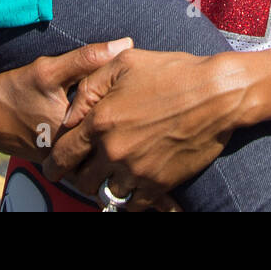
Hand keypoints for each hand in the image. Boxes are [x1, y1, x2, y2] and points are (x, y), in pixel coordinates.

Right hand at [0, 37, 131, 162]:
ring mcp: (66, 160)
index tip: (146, 84)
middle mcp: (71, 152)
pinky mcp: (62, 161)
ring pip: (102, 146)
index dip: (134, 100)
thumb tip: (126, 43)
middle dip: (127, 117)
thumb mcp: (48, 70)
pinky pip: (89, 152)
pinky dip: (100, 137)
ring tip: (128, 110)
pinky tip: (107, 120)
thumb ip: (87, 58)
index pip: (116, 117)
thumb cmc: (15, 88)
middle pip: (111, 134)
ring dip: (114, 129)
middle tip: (144, 97)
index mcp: (72, 132)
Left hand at [42, 49, 247, 209]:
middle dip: (81, 176)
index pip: (63, 153)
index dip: (54, 164)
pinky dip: (130, 200)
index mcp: (100, 120)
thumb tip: (70, 115)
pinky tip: (133, 189)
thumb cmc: (171, 72)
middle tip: (88, 170)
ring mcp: (136, 170)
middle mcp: (113, 150)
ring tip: (112, 178)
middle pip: (82, 180)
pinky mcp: (159, 183)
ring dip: (106, 187)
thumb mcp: (124, 64)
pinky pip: (134, 205)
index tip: (54, 169)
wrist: (216, 94)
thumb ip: (89, 87)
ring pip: (106, 194)